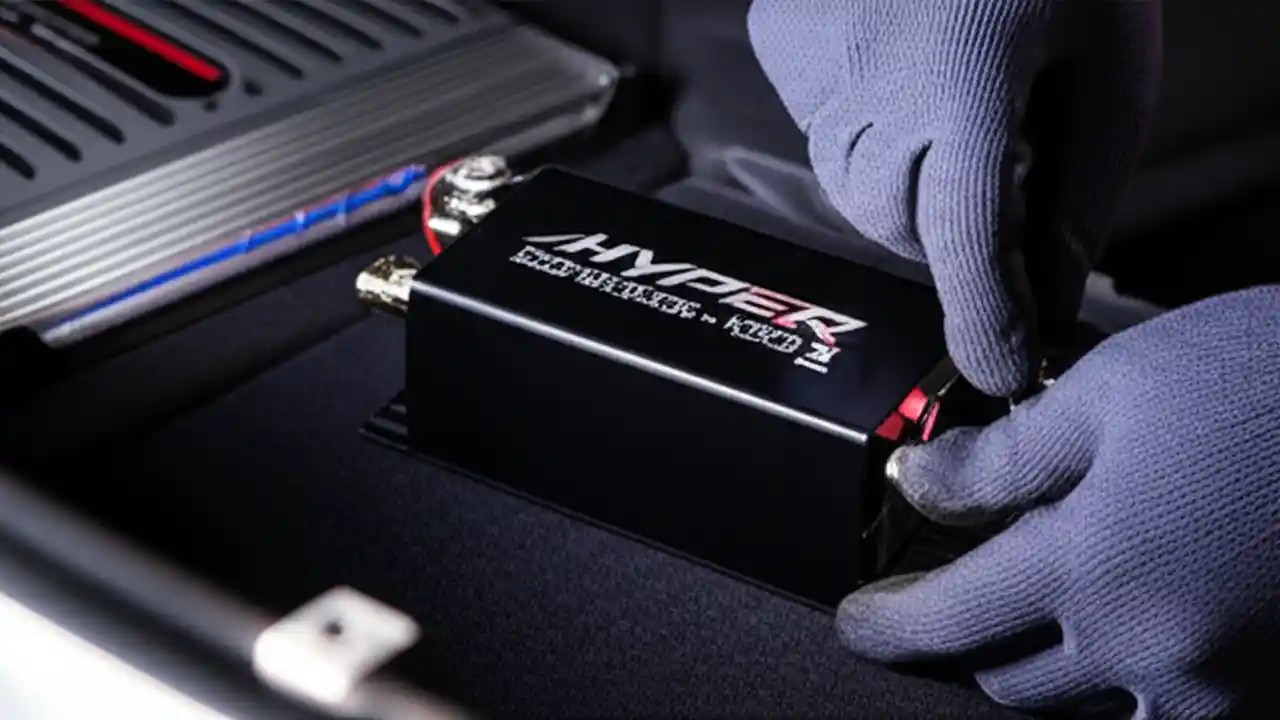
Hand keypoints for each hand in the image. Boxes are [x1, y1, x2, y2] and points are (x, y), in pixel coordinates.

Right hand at [748, 0, 1162, 395]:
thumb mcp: (1106, 70)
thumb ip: (1078, 196)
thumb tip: (1048, 301)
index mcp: (965, 74)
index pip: (965, 242)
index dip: (985, 320)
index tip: (1001, 371)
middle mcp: (870, 75)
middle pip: (899, 225)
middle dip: (953, 229)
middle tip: (998, 179)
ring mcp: (811, 57)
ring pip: (851, 189)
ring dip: (905, 186)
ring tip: (950, 114)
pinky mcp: (779, 40)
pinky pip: (820, 133)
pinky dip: (865, 135)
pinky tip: (901, 79)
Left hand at [837, 286, 1279, 718]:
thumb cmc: (1271, 380)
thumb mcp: (1112, 393)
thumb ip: (1000, 461)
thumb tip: (918, 487)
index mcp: (1096, 569)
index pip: (945, 622)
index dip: (884, 627)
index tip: (857, 621)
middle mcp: (1154, 652)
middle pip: (1009, 679)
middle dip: (966, 637)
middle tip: (955, 586)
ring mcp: (1225, 686)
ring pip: (1087, 712)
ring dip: (1048, 666)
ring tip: (1045, 598)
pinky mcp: (1275, 690)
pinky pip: (1170, 713)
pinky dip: (1129, 678)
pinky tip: (1136, 615)